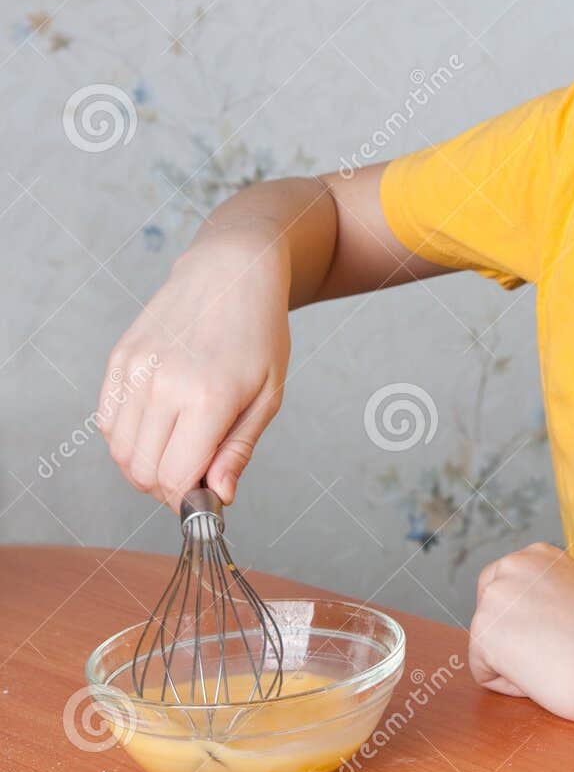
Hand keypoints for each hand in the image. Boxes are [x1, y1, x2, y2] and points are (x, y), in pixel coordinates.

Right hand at [97, 233, 291, 510]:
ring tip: (176, 448)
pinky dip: (125, 437)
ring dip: (143, 465)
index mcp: (208, 398)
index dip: (187, 501)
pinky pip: (107, 420)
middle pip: (141, 471)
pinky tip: (157, 425)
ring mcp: (136, 369)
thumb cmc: (258, 333)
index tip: (204, 497)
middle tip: (192, 473)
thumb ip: (238, 449)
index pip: (175, 479)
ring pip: (119, 451)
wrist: (231, 270)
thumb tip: (219, 497)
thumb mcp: (268, 396)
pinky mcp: (120, 358)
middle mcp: (164, 384)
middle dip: (165, 487)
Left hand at [468, 540, 573, 722]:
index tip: (556, 633)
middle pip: (488, 613)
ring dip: (514, 662)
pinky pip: (483, 672)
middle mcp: (512, 565)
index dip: (524, 620)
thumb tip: (524, 619)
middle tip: (553, 649)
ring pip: (487, 644)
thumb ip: (545, 596)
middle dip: (510, 637)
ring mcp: (495, 596)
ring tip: (554, 659)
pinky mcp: (483, 631)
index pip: (505, 588)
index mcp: (539, 554)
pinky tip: (543, 674)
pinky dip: (509, 685)